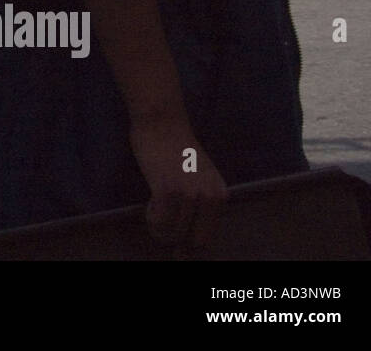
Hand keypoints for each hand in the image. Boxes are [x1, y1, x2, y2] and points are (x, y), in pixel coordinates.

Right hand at [129, 114, 227, 246]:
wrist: (162, 121)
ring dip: (159, 227)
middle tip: (160, 226)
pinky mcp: (168, 190)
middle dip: (175, 239)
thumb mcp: (200, 176)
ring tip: (153, 208)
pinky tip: (150, 201)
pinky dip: (151, 218)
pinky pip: (158, 221)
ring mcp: (189, 194)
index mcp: (220, 195)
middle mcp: (209, 197)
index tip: (178, 250)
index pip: (207, 236)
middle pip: (193, 239)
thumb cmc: (176, 146)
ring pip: (173, 233)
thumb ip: (200, 202)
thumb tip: (189, 242)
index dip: (190, 244)